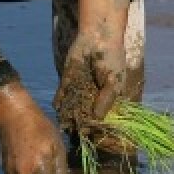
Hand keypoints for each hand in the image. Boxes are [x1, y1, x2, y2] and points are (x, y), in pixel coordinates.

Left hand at [54, 0, 129, 127]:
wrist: (97, 39)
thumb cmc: (111, 60)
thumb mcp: (113, 82)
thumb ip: (105, 101)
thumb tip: (97, 119)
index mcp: (107, 98)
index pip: (101, 117)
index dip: (97, 126)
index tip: (92, 134)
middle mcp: (92, 97)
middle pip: (85, 115)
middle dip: (80, 123)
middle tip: (75, 131)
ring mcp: (79, 91)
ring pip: (72, 107)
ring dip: (68, 115)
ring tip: (65, 124)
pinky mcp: (67, 83)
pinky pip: (62, 96)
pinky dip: (60, 103)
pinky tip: (59, 109)